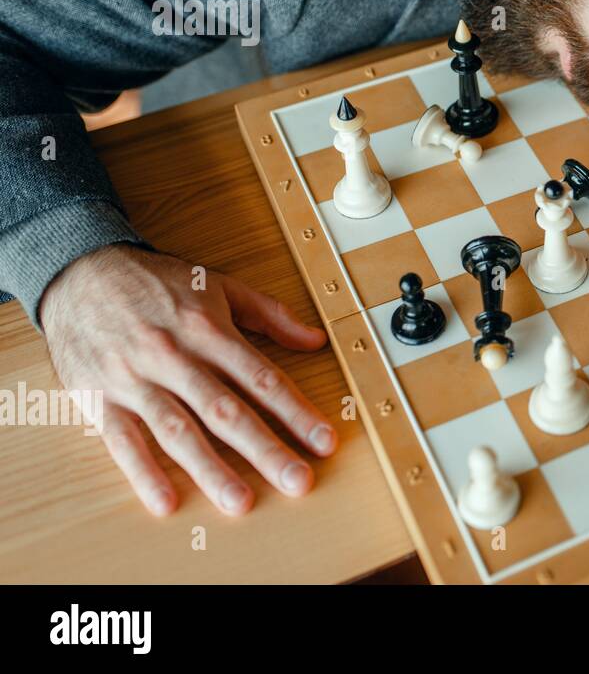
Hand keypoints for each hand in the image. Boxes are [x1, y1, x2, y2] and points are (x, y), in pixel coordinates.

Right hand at [40, 244, 336, 516]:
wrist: (80, 271)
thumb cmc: (155, 282)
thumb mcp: (219, 285)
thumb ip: (271, 314)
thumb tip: (315, 339)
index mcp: (208, 330)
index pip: (262, 379)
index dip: (297, 412)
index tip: (324, 441)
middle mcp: (174, 357)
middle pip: (226, 411)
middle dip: (265, 450)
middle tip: (297, 481)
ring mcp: (135, 380)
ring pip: (178, 431)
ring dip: (210, 470)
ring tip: (240, 502)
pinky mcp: (99, 397)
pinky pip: (123, 440)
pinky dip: (143, 473)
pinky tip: (167, 501)